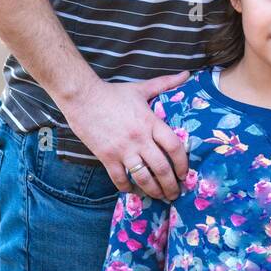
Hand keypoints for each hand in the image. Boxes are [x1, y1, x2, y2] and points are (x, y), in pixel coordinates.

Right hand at [62, 70, 190, 200]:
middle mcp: (140, 139)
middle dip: (171, 184)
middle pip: (162, 167)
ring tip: (160, 197)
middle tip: (175, 193)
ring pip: (143, 177)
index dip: (183, 163)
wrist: (83, 97)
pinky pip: (120, 179)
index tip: (185, 173)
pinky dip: (128, 188)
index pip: (174, 147)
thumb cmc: (113, 93)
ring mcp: (123, 149)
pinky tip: (133, 191)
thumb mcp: (142, 88)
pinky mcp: (106, 157)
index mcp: (151, 122)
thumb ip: (166, 83)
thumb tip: (188, 73)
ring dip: (154, 191)